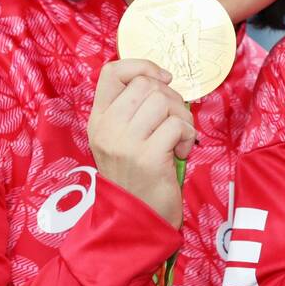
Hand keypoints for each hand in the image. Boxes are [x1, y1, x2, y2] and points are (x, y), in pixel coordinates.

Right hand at [88, 59, 195, 228]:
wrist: (135, 219)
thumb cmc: (139, 176)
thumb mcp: (124, 139)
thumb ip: (134, 109)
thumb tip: (161, 79)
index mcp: (98, 119)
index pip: (112, 72)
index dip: (142, 66)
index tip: (163, 79)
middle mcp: (106, 128)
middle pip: (146, 84)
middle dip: (172, 98)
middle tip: (174, 122)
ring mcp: (124, 143)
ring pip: (164, 102)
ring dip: (182, 118)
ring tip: (176, 139)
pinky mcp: (146, 157)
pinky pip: (177, 126)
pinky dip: (186, 137)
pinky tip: (178, 153)